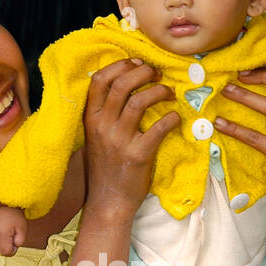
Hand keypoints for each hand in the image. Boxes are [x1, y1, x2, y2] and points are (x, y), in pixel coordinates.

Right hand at [0, 203, 27, 256]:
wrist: (1, 202)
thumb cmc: (13, 215)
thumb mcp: (22, 227)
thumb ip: (20, 241)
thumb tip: (14, 247)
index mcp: (2, 235)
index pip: (5, 253)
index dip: (12, 250)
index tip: (14, 241)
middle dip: (5, 246)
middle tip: (9, 234)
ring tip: (3, 233)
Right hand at [83, 58, 179, 219]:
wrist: (108, 202)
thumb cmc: (105, 168)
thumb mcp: (96, 137)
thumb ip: (104, 114)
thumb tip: (124, 84)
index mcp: (90, 119)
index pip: (99, 80)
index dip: (120, 65)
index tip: (137, 63)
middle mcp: (102, 127)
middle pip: (122, 84)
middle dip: (143, 72)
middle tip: (157, 74)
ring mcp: (119, 141)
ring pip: (140, 101)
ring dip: (159, 91)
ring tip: (168, 92)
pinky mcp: (138, 155)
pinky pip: (159, 128)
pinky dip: (171, 118)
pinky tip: (175, 117)